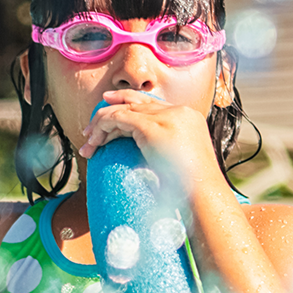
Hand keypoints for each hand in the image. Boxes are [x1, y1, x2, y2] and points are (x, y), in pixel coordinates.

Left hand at [77, 89, 221, 184]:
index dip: (129, 101)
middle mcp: (178, 111)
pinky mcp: (152, 128)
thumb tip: (149, 146)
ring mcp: (166, 117)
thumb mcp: (183, 156)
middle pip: (136, 103)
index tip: (110, 103)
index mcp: (188, 115)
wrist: (204, 191)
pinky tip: (95, 141)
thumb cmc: (195, 183)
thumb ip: (169, 144)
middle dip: (110, 111)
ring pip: (124, 110)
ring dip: (102, 125)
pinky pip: (119, 119)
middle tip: (92, 123)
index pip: (152, 103)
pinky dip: (104, 128)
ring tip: (88, 142)